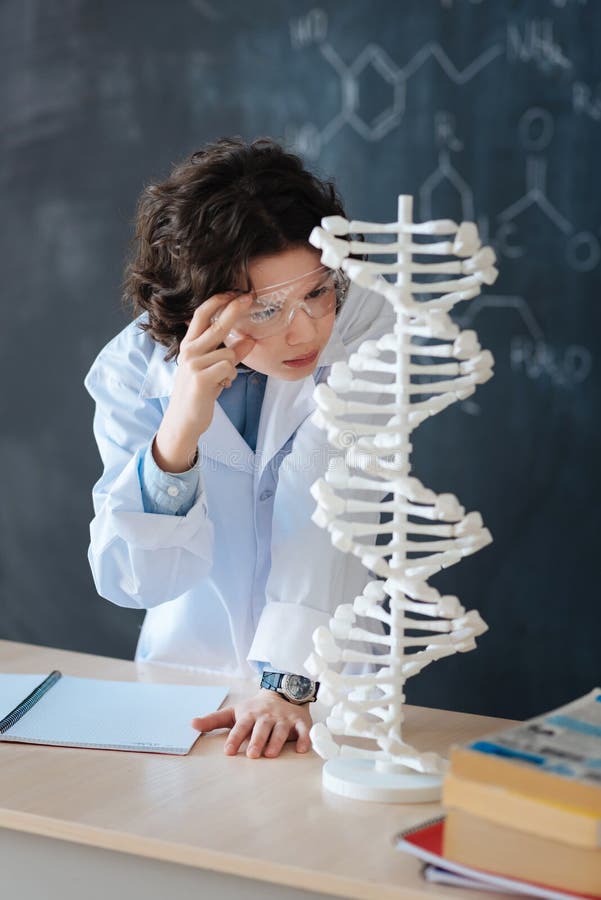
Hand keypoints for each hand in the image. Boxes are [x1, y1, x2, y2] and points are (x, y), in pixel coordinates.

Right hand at [153, 293, 255, 471]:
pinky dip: (229, 379)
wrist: (184, 419)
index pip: (201, 315)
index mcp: (189, 345)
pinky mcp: (200, 379)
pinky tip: (220, 387)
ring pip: (229, 353)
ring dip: (231, 368)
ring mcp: (193, 364)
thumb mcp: (213, 370)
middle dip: (234, 309)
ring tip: (221, 380)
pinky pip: (228, 369)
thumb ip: (229, 354)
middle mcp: (189, 351)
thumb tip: (249, 341)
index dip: (218, 301)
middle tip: (249, 297)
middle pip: (216, 324)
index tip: (234, 292)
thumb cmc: (199, 393)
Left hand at [191, 689, 312, 758]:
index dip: (235, 738)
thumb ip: (213, 720)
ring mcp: (284, 719)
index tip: (229, 752)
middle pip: (261, 728)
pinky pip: (303, 730)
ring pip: (281, 730)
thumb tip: (191, 724)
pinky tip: (302, 749)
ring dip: (276, 741)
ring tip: (271, 754)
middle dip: (257, 740)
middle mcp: (266, 716)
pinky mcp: (300, 722)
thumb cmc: (254, 710)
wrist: (282, 693)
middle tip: (253, 755)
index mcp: (250, 715)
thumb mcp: (233, 713)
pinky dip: (304, 739)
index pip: (241, 726)